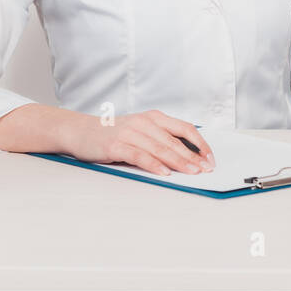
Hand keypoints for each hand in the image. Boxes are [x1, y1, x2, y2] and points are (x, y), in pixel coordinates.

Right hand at [63, 109, 214, 175]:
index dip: (200, 144)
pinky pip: (140, 155)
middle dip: (193, 157)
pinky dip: (154, 165)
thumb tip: (188, 156)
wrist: (80, 131)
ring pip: (160, 148)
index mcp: (154, 117)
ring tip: (192, 173)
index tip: (210, 158)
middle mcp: (144, 122)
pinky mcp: (116, 145)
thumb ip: (160, 138)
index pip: (185, 129)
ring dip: (178, 162)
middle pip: (175, 141)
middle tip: (206, 170)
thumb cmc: (113, 134)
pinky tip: (164, 173)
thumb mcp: (141, 130)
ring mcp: (130, 132)